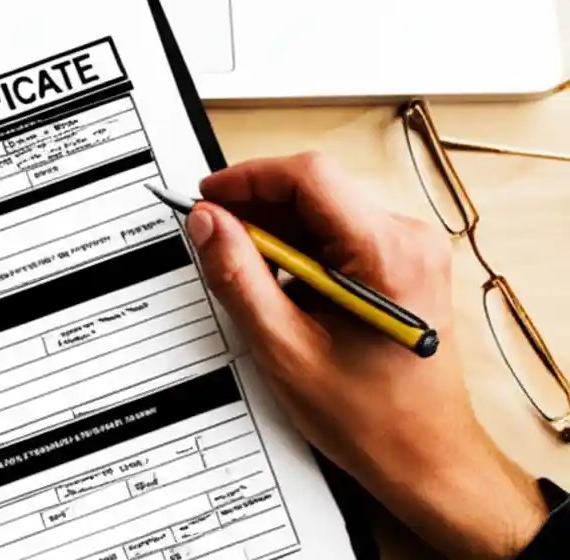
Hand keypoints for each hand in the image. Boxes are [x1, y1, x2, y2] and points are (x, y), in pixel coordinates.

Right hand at [187, 153, 545, 559]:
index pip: (309, 177)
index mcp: (389, 253)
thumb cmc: (373, 418)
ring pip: (323, 210)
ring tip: (251, 279)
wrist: (425, 457)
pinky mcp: (403, 263)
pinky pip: (339, 233)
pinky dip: (300, 251)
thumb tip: (208, 223)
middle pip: (315, 189)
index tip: (209, 197)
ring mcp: (411, 250)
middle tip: (215, 240)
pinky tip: (283, 290)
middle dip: (258, 210)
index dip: (249, 179)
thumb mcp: (285, 348)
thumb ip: (238, 277)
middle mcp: (409, 240)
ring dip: (278, 234)